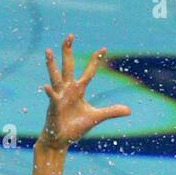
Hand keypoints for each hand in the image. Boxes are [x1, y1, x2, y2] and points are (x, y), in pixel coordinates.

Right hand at [39, 34, 130, 149]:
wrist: (62, 138)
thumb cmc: (76, 126)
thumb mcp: (96, 117)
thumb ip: (111, 111)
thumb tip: (129, 110)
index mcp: (78, 90)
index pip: (89, 71)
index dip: (96, 60)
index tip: (104, 48)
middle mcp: (67, 89)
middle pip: (68, 66)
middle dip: (68, 51)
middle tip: (70, 35)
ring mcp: (59, 96)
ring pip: (55, 76)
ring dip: (51, 64)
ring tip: (48, 51)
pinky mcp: (54, 106)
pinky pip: (52, 98)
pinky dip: (50, 92)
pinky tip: (46, 86)